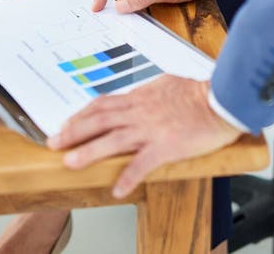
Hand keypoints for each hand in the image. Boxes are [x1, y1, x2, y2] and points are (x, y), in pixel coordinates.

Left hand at [48, 76, 241, 196]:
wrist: (220, 99)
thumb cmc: (197, 92)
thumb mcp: (165, 84)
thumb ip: (146, 93)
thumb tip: (133, 97)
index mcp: (140, 97)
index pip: (102, 104)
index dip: (80, 115)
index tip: (65, 124)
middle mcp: (140, 111)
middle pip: (99, 120)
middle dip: (73, 131)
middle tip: (53, 142)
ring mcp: (152, 128)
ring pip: (113, 139)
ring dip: (89, 152)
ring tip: (70, 162)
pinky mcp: (167, 145)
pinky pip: (142, 163)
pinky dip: (128, 177)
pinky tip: (117, 189)